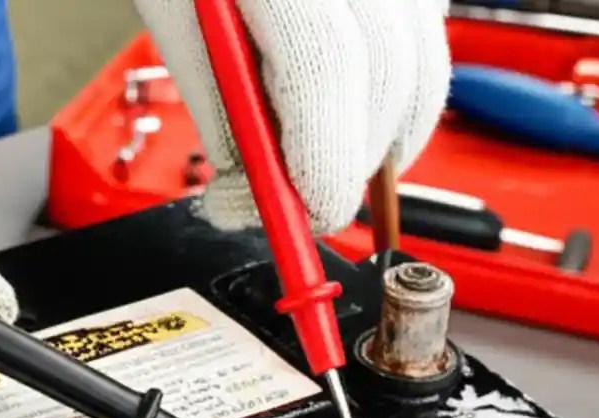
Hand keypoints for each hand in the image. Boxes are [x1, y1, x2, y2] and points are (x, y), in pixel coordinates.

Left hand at [135, 0, 450, 234]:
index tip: (299, 216)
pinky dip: (390, 93)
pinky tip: (345, 107)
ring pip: (423, 66)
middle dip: (347, 162)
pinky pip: (425, 40)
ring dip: (377, 136)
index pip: (324, 66)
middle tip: (295, 202)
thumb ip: (220, 102)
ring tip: (315, 161)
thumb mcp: (173, 9)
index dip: (320, 160)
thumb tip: (252, 190)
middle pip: (390, 75)